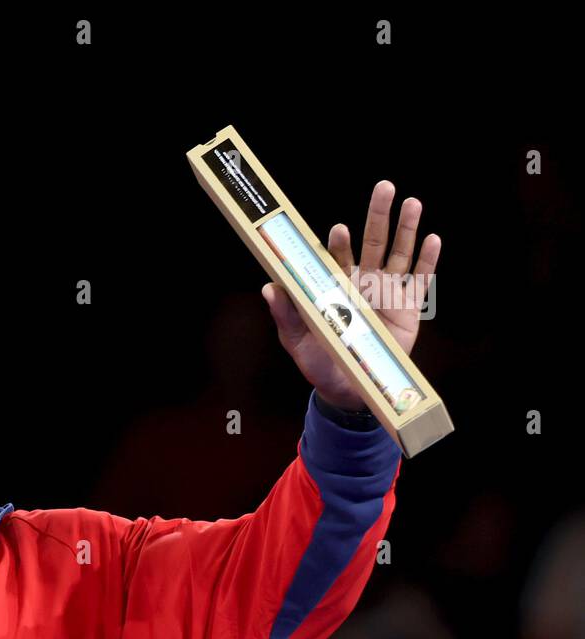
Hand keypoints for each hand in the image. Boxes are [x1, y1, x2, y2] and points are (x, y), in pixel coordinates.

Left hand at [261, 180, 440, 410]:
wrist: (348, 389)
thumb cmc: (319, 361)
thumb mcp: (297, 340)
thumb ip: (286, 314)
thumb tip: (269, 288)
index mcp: (336, 284)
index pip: (338, 256)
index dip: (339, 243)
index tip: (338, 229)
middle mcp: (363, 281)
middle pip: (374, 242)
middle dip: (378, 215)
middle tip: (384, 187)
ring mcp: (387, 292)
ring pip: (399, 253)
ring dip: (407, 229)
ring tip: (412, 202)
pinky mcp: (408, 308)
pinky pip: (420, 279)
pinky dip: (427, 259)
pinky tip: (432, 238)